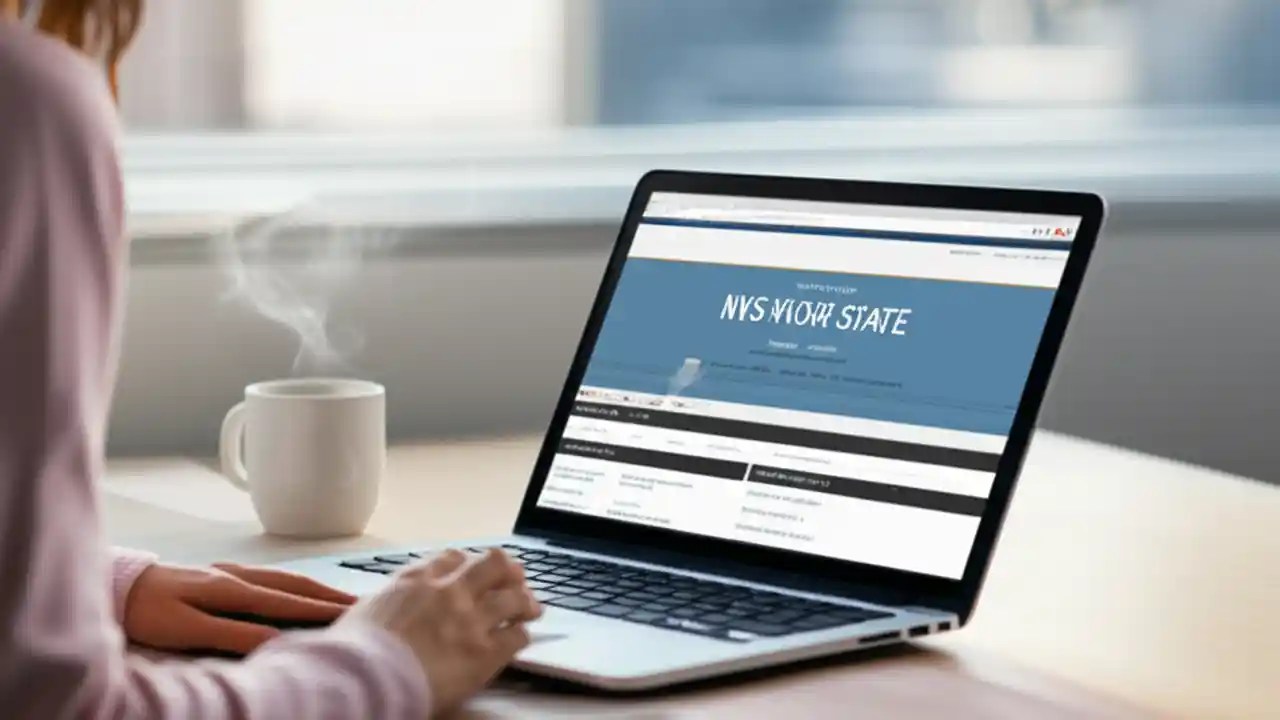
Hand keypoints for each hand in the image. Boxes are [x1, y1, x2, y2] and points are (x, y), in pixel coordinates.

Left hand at [123, 562, 355, 654]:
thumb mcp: (187, 628)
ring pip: (283, 577)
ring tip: (339, 597)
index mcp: (231, 588)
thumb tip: (278, 640)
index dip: (322, 609)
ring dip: (314, 587)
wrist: (111, 586)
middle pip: (294, 583)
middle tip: (362, 602)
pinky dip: (293, 584)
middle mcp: (235, 575)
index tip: (354, 614)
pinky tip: (296, 589)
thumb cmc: (145, 611)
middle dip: (329, 594)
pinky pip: (268, 578)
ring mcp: (226, 571)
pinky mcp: (216, 575)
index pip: (288, 600)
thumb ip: (233, 634)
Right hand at [341, 548, 541, 714]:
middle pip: (493, 564)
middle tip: (514, 580)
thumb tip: (390, 605)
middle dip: (507, 570)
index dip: (469, 563)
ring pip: (514, 597)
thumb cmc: (354, 651)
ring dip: (525, 602)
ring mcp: (471, 619)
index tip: (472, 572)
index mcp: (418, 579)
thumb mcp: (366, 610)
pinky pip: (517, 635)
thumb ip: (390, 600)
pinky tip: (519, 638)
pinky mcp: (485, 652)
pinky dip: (521, 634)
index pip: (454, 558)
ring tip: (531, 608)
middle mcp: (450, 592)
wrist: (366, 678)